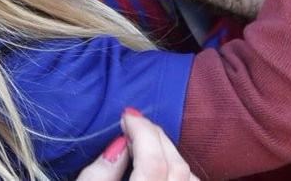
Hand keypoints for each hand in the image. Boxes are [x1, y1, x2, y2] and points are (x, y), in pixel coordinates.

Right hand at [76, 109, 198, 180]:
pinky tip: (162, 164)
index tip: (127, 116)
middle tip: (135, 124)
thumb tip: (119, 143)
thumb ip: (98, 174)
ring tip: (148, 143)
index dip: (142, 133)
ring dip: (171, 154)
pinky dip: (180, 171)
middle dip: (156, 137)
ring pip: (191, 176)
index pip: (152, 163)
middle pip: (175, 166)